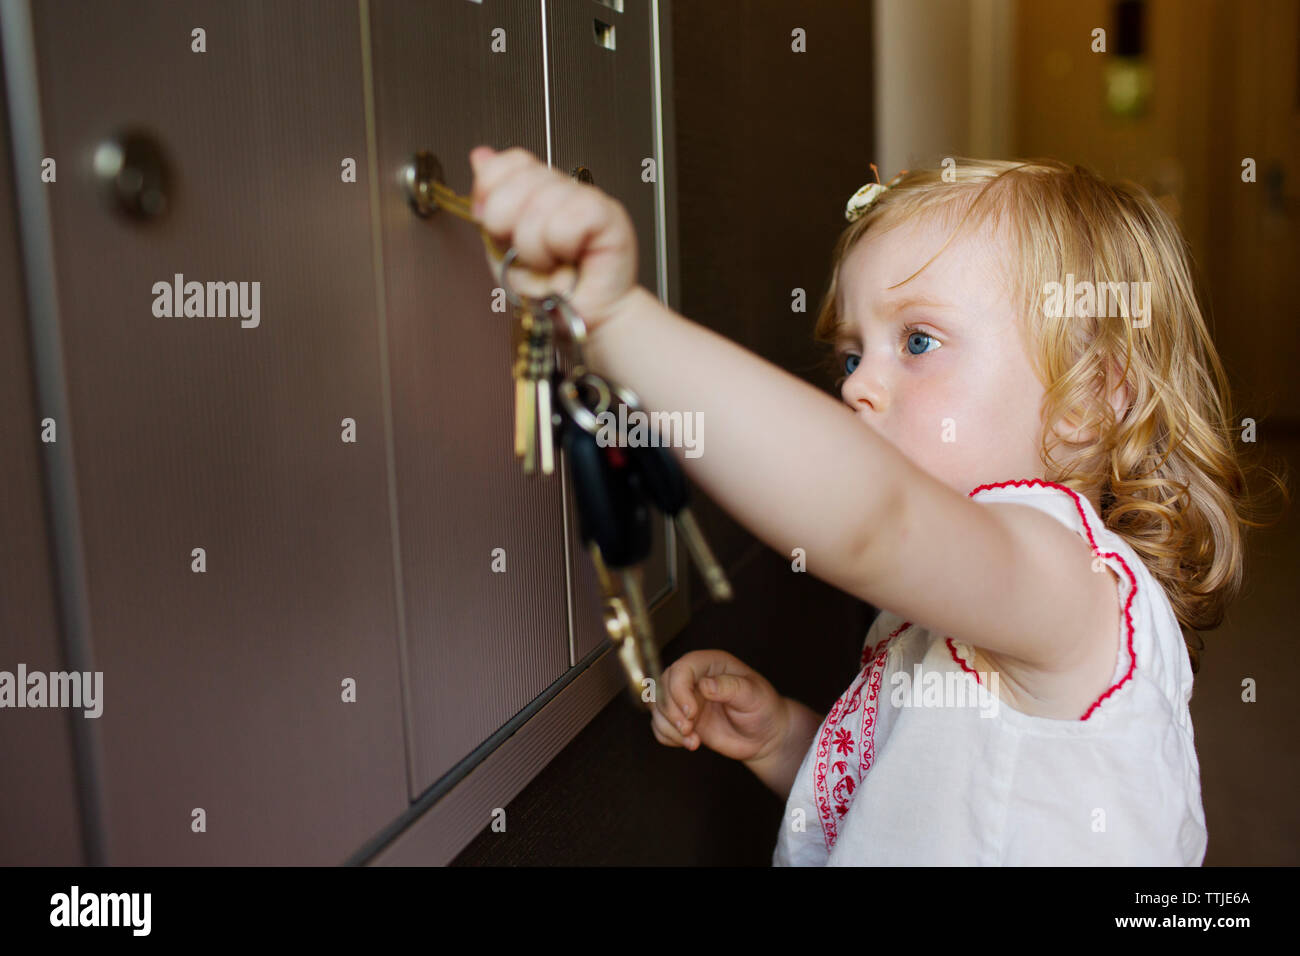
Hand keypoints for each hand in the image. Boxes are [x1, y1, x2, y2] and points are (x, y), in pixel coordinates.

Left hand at [468, 145, 639, 330]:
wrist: (583, 324)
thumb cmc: (551, 293)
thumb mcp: (503, 248)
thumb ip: (491, 202)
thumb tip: (480, 157)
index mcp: (539, 190)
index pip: (509, 162)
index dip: (492, 191)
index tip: (494, 226)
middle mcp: (563, 189)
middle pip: (519, 181)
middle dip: (510, 228)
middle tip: (528, 254)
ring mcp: (588, 198)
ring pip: (540, 206)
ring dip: (537, 249)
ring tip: (551, 263)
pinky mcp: (609, 215)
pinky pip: (567, 221)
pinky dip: (561, 248)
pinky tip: (571, 258)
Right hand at [649, 649, 789, 763]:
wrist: (763, 735)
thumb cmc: (763, 709)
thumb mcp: (754, 695)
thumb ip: (731, 687)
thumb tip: (706, 685)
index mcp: (710, 664)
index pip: (681, 668)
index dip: (679, 690)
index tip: (692, 712)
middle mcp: (694, 679)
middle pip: (662, 686)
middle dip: (671, 711)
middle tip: (689, 730)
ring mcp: (686, 699)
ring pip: (657, 707)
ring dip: (669, 726)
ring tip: (692, 740)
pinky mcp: (681, 719)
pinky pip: (659, 725)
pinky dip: (668, 736)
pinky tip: (690, 743)